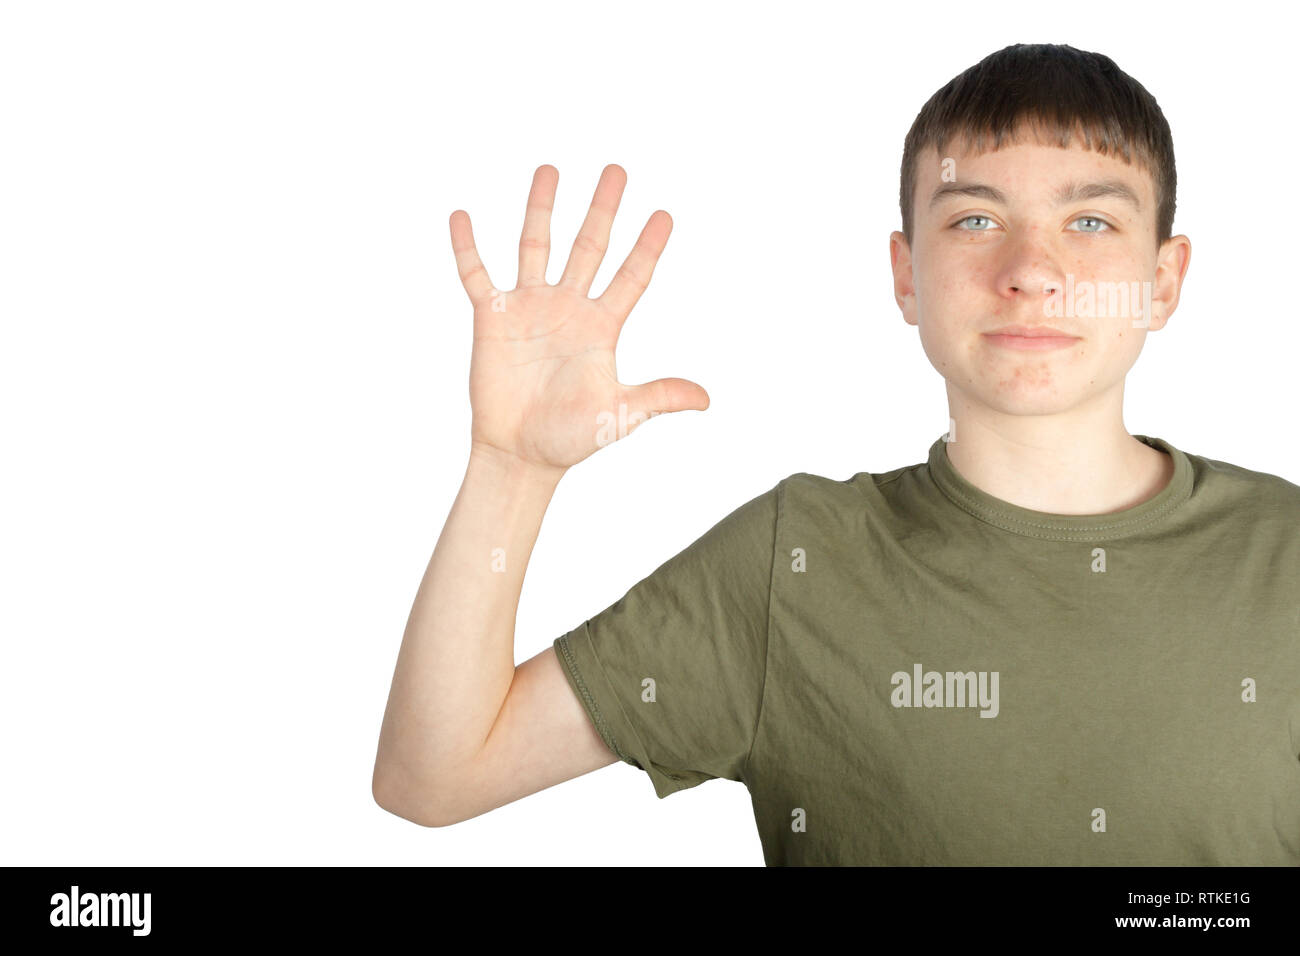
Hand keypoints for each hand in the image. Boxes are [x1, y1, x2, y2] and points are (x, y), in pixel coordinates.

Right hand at [450, 163, 708, 473]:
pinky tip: (461, 216)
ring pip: (536, 246)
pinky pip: (476, 274)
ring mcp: (528, 308)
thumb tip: (706, 399)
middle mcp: (567, 307)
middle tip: (617, 169)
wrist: (519, 454)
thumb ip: (658, 397)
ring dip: (542, 209)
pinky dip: (467, 247)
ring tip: (550, 169)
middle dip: (603, 209)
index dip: (647, 247)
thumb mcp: (619, 414)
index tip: (665, 215)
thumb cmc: (570, 437)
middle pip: (589, 247)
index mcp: (601, 326)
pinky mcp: (491, 318)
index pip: (631, 277)